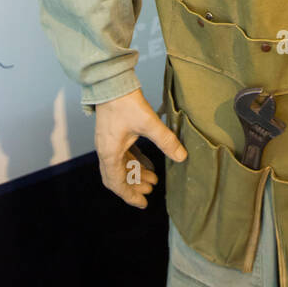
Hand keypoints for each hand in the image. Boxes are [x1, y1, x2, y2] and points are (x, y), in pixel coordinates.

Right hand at [95, 87, 186, 209]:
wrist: (111, 83)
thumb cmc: (126, 103)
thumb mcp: (149, 124)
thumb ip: (166, 141)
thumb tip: (181, 157)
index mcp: (110, 153)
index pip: (117, 183)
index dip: (130, 196)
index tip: (143, 203)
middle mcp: (106, 151)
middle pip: (117, 177)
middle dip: (133, 186)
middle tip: (150, 192)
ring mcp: (108, 142)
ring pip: (121, 166)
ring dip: (136, 173)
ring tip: (153, 178)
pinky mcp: (113, 133)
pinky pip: (123, 154)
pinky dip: (135, 160)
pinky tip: (148, 161)